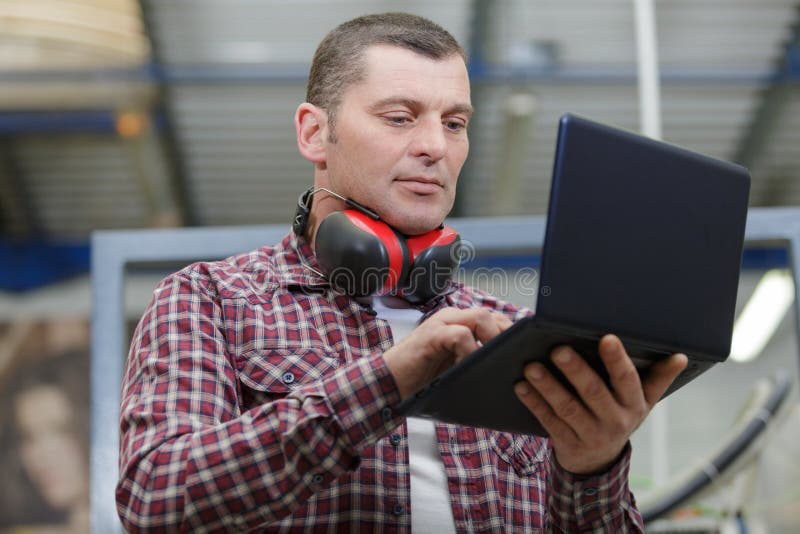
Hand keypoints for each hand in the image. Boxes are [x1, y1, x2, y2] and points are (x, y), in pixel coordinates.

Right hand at [383, 307, 512, 399]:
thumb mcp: (454, 367)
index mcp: (456, 323)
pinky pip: (460, 335)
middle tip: (510, 358)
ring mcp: (440, 324)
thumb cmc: (420, 379)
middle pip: (490, 314)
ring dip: (491, 339)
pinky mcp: (431, 335)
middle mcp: (450, 318)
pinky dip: (470, 351)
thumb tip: (505, 367)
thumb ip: (473, 359)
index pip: (492, 318)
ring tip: (492, 360)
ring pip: (480, 317)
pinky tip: (466, 367)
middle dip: (505, 335)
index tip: (520, 351)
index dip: (508, 332)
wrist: (388, 384)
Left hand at [514, 334, 687, 474]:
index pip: (627, 379)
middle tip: (558, 349)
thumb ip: (658, 378)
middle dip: (576, 370)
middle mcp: (614, 420)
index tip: (607, 338)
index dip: (617, 360)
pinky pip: (549, 421)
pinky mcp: (567, 444)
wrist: (600, 462)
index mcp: (634, 404)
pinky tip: (520, 386)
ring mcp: (590, 434)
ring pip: (567, 408)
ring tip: (531, 366)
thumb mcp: (643, 401)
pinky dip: (534, 403)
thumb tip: (681, 356)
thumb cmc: (620, 416)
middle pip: (593, 392)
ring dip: (547, 386)